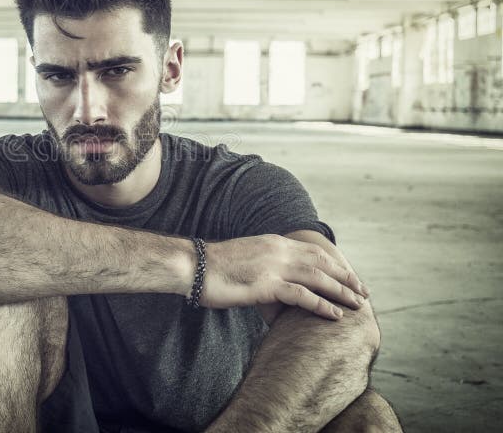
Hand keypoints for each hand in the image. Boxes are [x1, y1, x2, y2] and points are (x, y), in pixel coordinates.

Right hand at [199, 234, 368, 319]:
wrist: (193, 265)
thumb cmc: (214, 266)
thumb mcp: (246, 257)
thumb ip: (265, 263)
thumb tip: (277, 278)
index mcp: (273, 242)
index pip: (313, 250)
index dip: (335, 263)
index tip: (348, 275)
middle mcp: (278, 250)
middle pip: (322, 262)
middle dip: (346, 277)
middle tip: (363, 291)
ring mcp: (274, 267)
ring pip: (319, 278)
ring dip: (342, 291)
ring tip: (358, 304)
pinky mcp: (267, 285)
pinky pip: (303, 296)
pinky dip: (323, 305)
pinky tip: (335, 315)